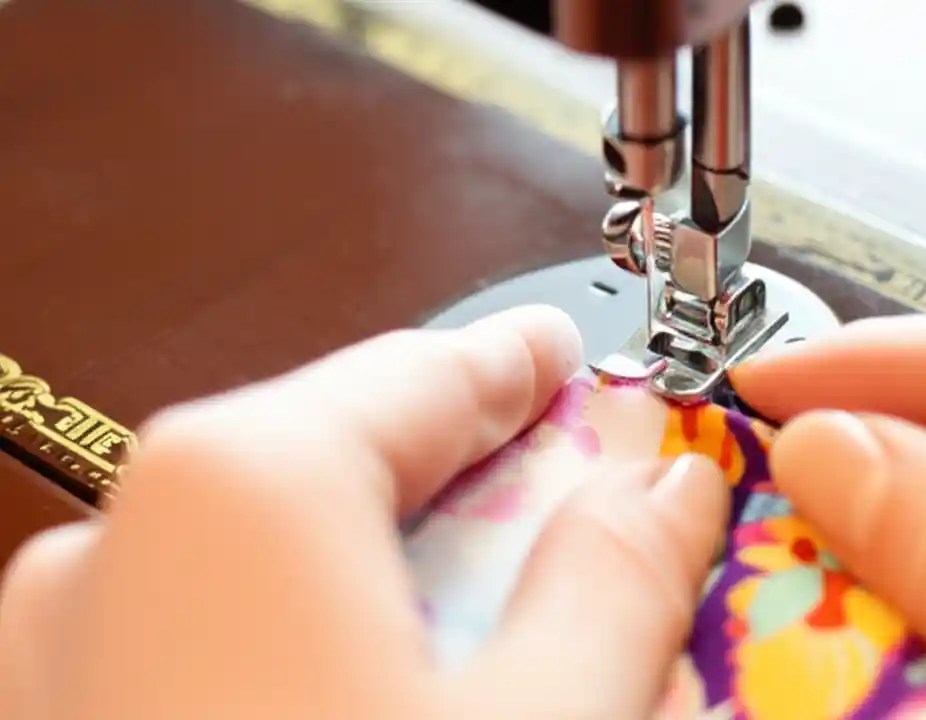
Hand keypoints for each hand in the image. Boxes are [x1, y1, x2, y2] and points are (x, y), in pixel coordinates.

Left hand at [0, 307, 726, 719]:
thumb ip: (616, 583)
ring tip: (505, 644)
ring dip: (404, 588)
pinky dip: (321, 653)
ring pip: (289, 567)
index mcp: (235, 494)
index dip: (526, 362)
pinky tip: (390, 696)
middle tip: (576, 521)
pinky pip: (223, 646)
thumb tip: (667, 488)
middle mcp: (122, 547)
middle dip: (476, 493)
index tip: (568, 353)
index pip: (429, 371)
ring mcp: (70, 647)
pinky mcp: (75, 716)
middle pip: (357, 469)